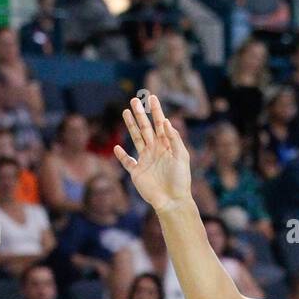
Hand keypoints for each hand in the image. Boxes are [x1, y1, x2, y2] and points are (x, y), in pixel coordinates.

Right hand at [114, 94, 192, 211]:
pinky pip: (128, 162)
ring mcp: (145, 161)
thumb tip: (166, 121)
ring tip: (126, 112)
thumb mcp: (181, 157)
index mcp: (166, 146)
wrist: (172, 201)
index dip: (156, 111)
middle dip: (140, 114)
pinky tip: (117, 148)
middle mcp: (155, 151)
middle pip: (146, 128)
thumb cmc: (180, 180)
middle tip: (134, 100)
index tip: (152, 97)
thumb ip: (174, 139)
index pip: (160, 124)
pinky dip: (121, 155)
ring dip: (131, 126)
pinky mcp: (137, 172)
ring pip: (136, 139)